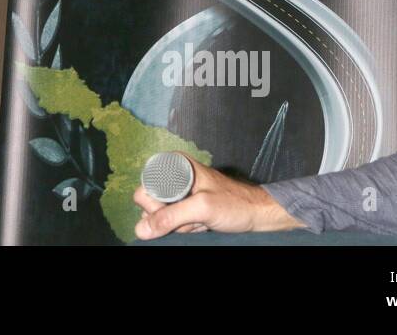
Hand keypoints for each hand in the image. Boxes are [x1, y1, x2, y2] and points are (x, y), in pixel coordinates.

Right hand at [132, 152, 305, 239]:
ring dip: (179, 225)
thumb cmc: (234, 204)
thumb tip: (141, 229)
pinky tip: (200, 224)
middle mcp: (171, 176)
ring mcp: (176, 194)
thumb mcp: (202, 208)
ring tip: (200, 220)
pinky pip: (171, 223)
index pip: (144, 189)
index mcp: (174, 165)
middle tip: (193, 216)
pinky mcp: (182, 207)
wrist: (255, 215)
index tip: (178, 209)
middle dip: (170, 217)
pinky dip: (184, 228)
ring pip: (160, 217)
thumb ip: (170, 217)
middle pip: (149, 205)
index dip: (155, 206)